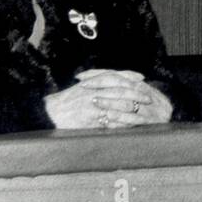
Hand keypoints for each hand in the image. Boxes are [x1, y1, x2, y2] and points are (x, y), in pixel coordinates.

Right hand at [44, 70, 167, 128]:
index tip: (144, 84)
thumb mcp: (88, 84)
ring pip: (117, 107)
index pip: (117, 79)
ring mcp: (92, 107)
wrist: (52, 113)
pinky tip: (131, 125)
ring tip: (143, 113)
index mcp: (93, 83)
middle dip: (136, 96)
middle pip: (120, 92)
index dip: (132, 82)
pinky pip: (109, 122)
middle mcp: (93, 92)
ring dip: (132, 111)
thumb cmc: (72, 98)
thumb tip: (136, 76)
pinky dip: (122, 123)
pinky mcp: (90, 121)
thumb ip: (109, 78)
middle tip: (149, 100)